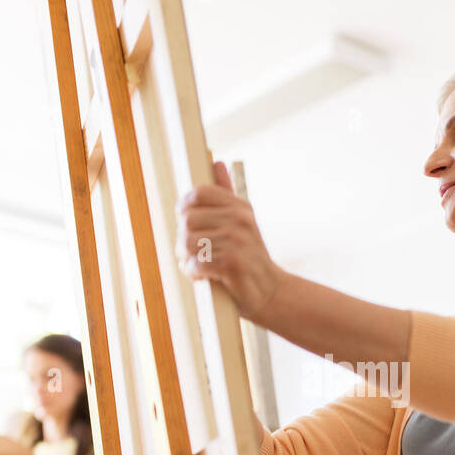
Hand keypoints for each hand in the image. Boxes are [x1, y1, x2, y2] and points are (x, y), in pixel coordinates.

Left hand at [176, 160, 284, 322]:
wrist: (270, 291)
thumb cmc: (250, 257)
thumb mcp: (242, 221)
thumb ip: (226, 194)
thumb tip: (217, 162)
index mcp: (239, 207)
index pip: (198, 194)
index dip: (184, 208)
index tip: (187, 224)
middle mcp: (239, 220)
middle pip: (186, 221)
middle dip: (183, 240)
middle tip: (192, 252)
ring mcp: (236, 241)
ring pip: (187, 243)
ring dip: (186, 258)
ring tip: (196, 264)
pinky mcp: (232, 264)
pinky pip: (196, 263)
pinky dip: (193, 272)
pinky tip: (202, 276)